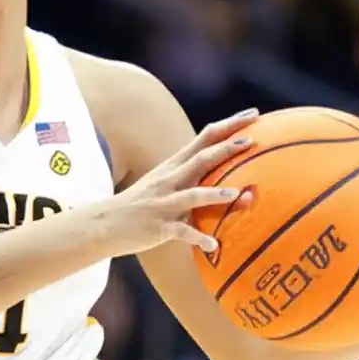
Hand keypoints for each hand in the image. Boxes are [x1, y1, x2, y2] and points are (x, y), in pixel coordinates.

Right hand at [104, 108, 258, 255]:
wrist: (104, 223)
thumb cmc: (142, 204)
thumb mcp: (165, 184)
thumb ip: (194, 180)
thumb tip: (235, 184)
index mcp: (174, 166)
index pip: (204, 137)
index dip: (230, 125)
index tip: (254, 114)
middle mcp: (170, 180)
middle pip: (201, 159)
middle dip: (226, 149)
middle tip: (251, 141)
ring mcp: (164, 203)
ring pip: (192, 195)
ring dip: (214, 194)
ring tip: (236, 193)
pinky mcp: (159, 226)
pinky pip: (181, 232)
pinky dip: (198, 238)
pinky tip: (214, 246)